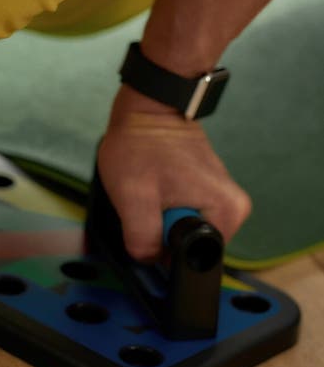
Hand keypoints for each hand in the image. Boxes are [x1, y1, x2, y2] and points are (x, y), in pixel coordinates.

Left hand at [97, 83, 251, 262]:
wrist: (147, 105)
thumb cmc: (142, 143)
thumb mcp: (132, 197)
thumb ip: (143, 240)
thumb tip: (150, 260)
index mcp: (227, 212)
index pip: (195, 258)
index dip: (166, 252)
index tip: (149, 226)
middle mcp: (233, 207)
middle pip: (189, 246)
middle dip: (161, 230)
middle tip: (147, 200)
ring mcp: (220, 196)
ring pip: (183, 229)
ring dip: (160, 215)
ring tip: (150, 188)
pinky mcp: (207, 188)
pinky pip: (183, 213)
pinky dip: (163, 204)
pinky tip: (154, 184)